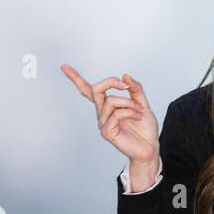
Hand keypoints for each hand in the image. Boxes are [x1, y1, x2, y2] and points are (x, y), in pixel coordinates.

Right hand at [62, 66, 160, 187]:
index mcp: (107, 106)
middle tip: (125, 85)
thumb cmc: (144, 128)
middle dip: (110, 82)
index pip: (88, 90)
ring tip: (139, 111)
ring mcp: (103, 123)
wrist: (149, 147)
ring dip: (129, 103)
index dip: (75, 78)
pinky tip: (138, 116)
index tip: (64, 66)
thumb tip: (125, 76)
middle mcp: (102, 113)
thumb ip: (135, 89)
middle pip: (95, 90)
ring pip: (110, 101)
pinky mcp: (107, 132)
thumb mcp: (142, 103)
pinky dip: (130, 111)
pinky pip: (116, 113)